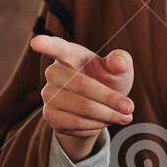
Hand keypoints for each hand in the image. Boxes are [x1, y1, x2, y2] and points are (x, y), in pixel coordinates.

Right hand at [30, 34, 135, 161]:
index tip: (36, 42)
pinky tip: (104, 121)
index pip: (57, 48)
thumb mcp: (121, 70)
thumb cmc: (109, 81)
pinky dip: (96, 125)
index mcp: (70, 54)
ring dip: (107, 114)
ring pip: (81, 108)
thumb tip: (117, 62)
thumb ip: (122, 62)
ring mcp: (48, 94)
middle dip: (110, 98)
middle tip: (129, 106)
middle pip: (81, 85)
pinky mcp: (49, 115)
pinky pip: (75, 123)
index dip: (47, 44)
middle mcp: (54, 72)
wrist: (100, 109)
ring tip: (123, 116)